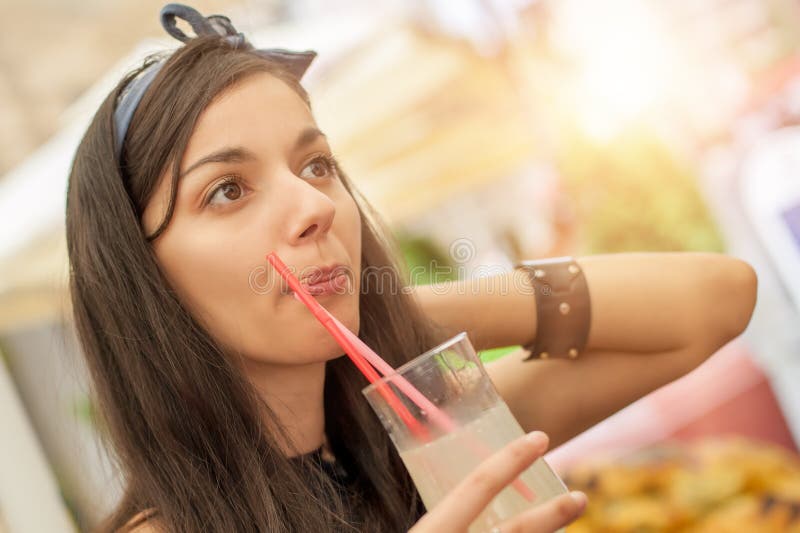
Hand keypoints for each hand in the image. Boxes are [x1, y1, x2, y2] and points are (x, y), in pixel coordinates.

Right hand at [408, 431, 586, 532]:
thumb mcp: (415, 531)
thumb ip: (431, 519)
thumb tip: (450, 499)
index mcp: (435, 531)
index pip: (479, 486)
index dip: (511, 459)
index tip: (540, 438)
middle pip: (518, 531)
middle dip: (553, 514)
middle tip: (580, 497)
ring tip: (561, 521)